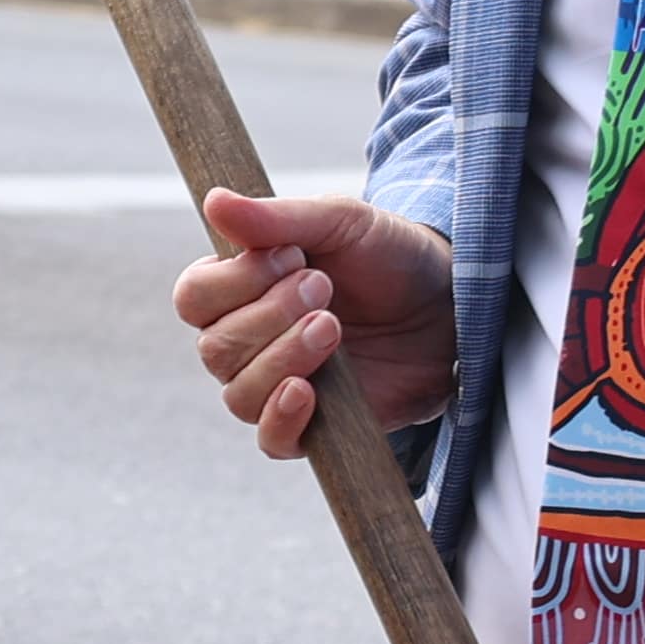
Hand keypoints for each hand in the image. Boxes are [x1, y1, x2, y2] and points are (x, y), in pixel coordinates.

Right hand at [174, 188, 455, 457]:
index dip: (234, 281)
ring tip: (333, 328)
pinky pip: (271, 440)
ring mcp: (277, 384)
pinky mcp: (314, 425)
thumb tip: (215, 202)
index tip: (293, 256)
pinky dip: (281, 418)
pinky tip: (307, 391)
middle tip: (324, 288)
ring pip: (239, 393)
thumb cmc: (391, 256)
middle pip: (215, 347)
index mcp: (241, 288)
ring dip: (284, 358)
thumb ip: (277, 218)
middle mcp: (248, 340)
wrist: (450, 303)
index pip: (194, 297)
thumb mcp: (341, 222)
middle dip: (270, 315)